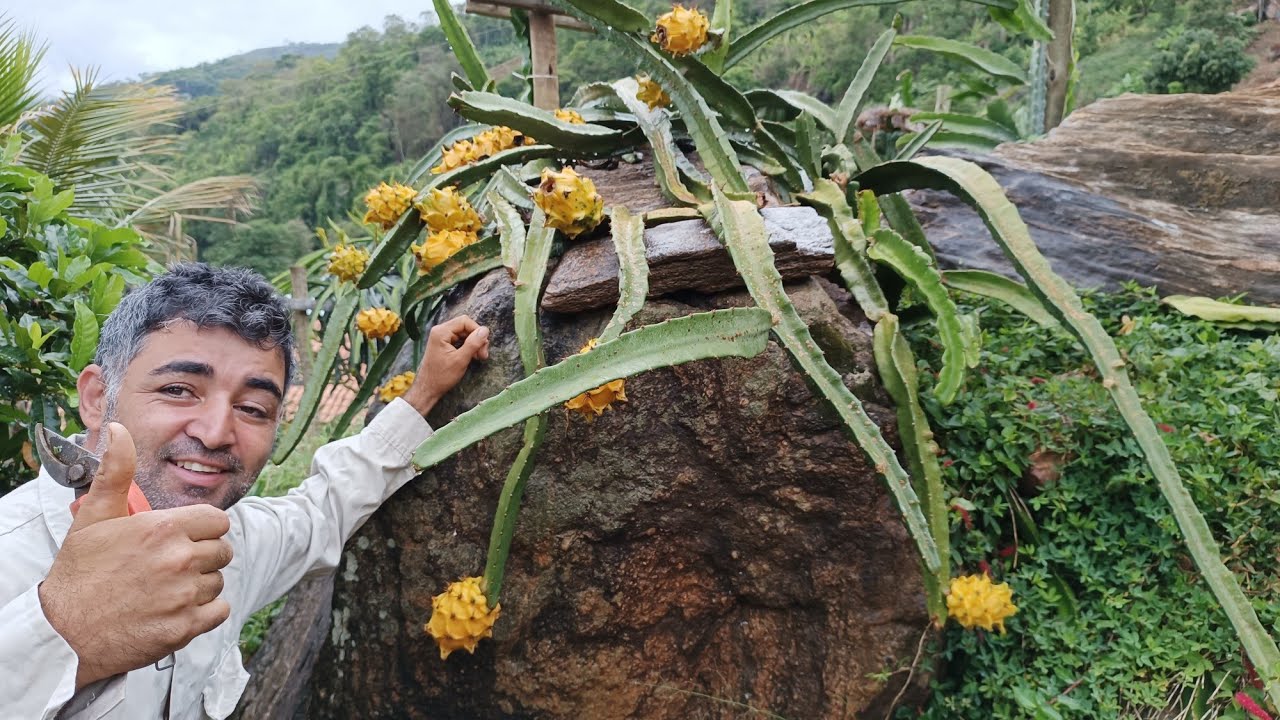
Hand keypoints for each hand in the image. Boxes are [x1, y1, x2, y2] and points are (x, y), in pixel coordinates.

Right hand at [38, 423, 233, 688]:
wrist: (64, 631)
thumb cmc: (80, 573)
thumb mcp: (94, 516)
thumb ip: (116, 472)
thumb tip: (119, 430)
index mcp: (164, 528)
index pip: (217, 521)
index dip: (202, 529)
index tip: (183, 537)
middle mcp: (180, 559)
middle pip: (221, 550)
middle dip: (202, 555)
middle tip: (170, 565)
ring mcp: (185, 595)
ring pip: (218, 581)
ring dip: (199, 585)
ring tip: (166, 588)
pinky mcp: (186, 627)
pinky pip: (219, 610)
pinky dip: (203, 612)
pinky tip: (175, 609)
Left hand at [403, 315, 489, 414]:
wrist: (428, 389)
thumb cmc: (442, 376)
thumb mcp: (460, 360)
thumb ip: (473, 343)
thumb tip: (485, 330)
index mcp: (441, 332)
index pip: (465, 321)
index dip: (477, 331)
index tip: (484, 345)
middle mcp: (440, 331)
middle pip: (465, 327)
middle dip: (476, 339)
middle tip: (483, 354)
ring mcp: (441, 337)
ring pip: (464, 334)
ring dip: (474, 344)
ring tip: (479, 357)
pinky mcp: (444, 344)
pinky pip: (460, 340)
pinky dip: (468, 347)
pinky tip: (473, 357)